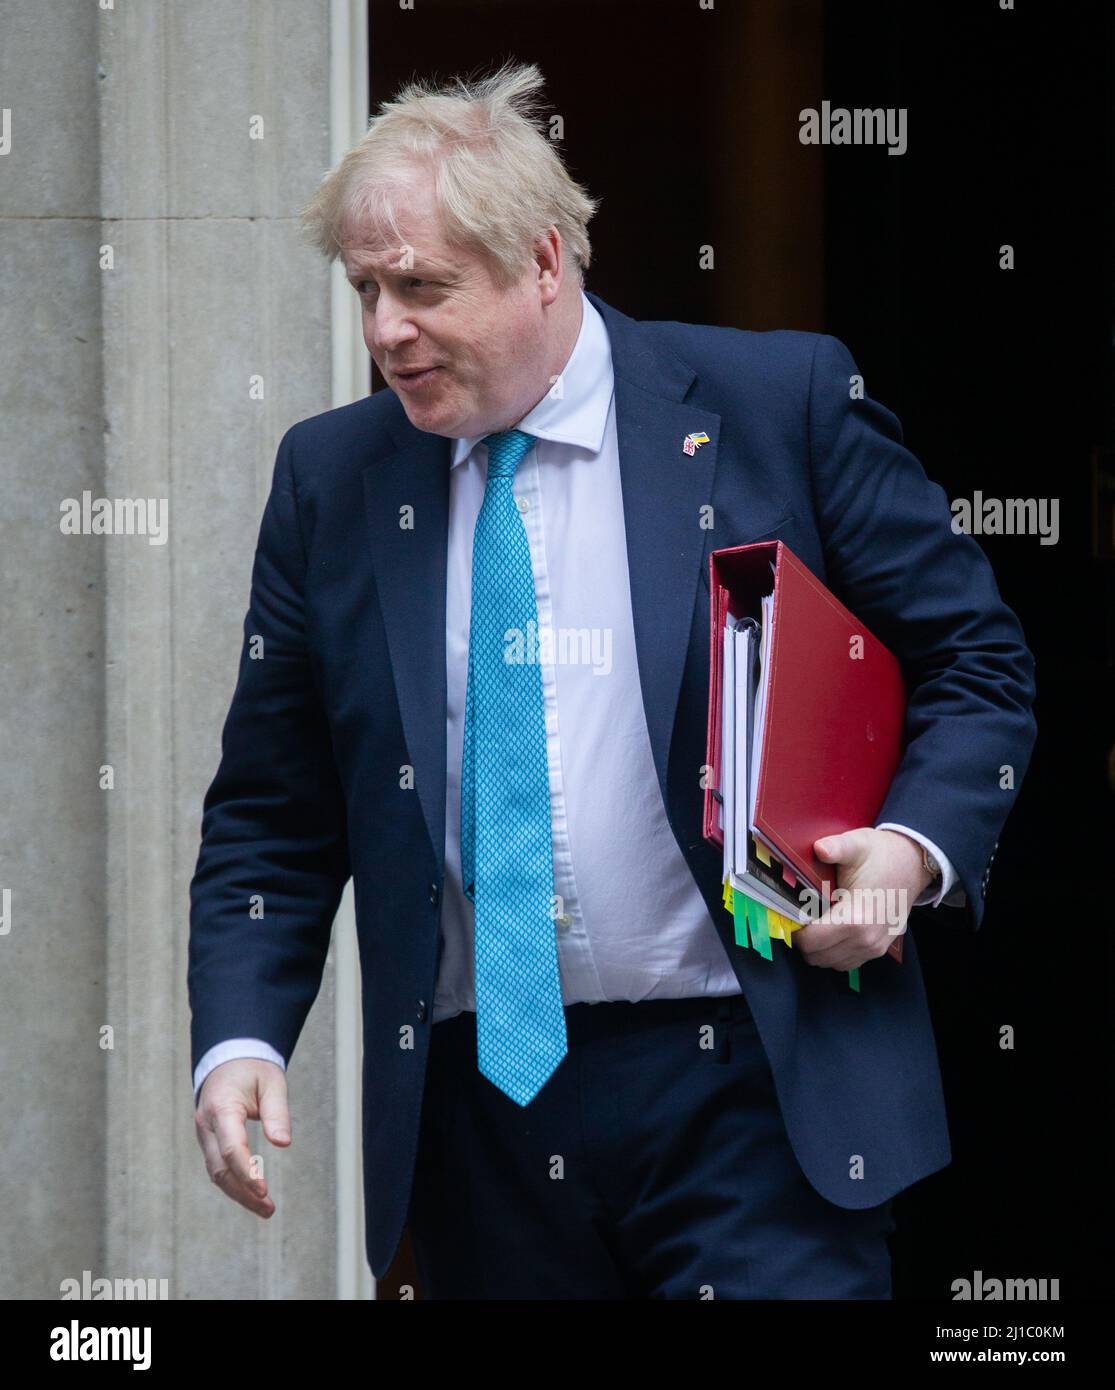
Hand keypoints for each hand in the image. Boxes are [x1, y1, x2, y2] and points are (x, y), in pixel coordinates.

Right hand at [195, 1059, 289, 1217]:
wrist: (228, 1059)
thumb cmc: (253, 1070)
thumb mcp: (272, 1082)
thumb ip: (276, 1112)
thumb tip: (283, 1143)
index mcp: (221, 1107)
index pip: (230, 1147)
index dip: (247, 1171)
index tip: (264, 1190)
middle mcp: (207, 1124)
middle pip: (220, 1168)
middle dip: (243, 1192)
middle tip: (269, 1208)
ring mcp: (205, 1135)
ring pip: (216, 1173)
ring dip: (239, 1193)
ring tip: (266, 1209)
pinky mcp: (209, 1141)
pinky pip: (218, 1167)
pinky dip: (234, 1184)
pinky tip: (253, 1195)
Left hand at [793, 827, 931, 971]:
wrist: (912, 863)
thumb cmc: (881, 854)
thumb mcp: (857, 844)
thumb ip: (836, 847)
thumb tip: (818, 848)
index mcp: (856, 918)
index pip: (811, 941)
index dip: (795, 929)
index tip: (791, 913)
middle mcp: (866, 940)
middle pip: (817, 956)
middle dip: (804, 939)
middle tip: (801, 917)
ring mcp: (874, 948)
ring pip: (831, 962)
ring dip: (818, 948)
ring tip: (816, 923)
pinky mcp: (879, 950)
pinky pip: (847, 962)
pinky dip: (834, 952)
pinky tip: (831, 931)